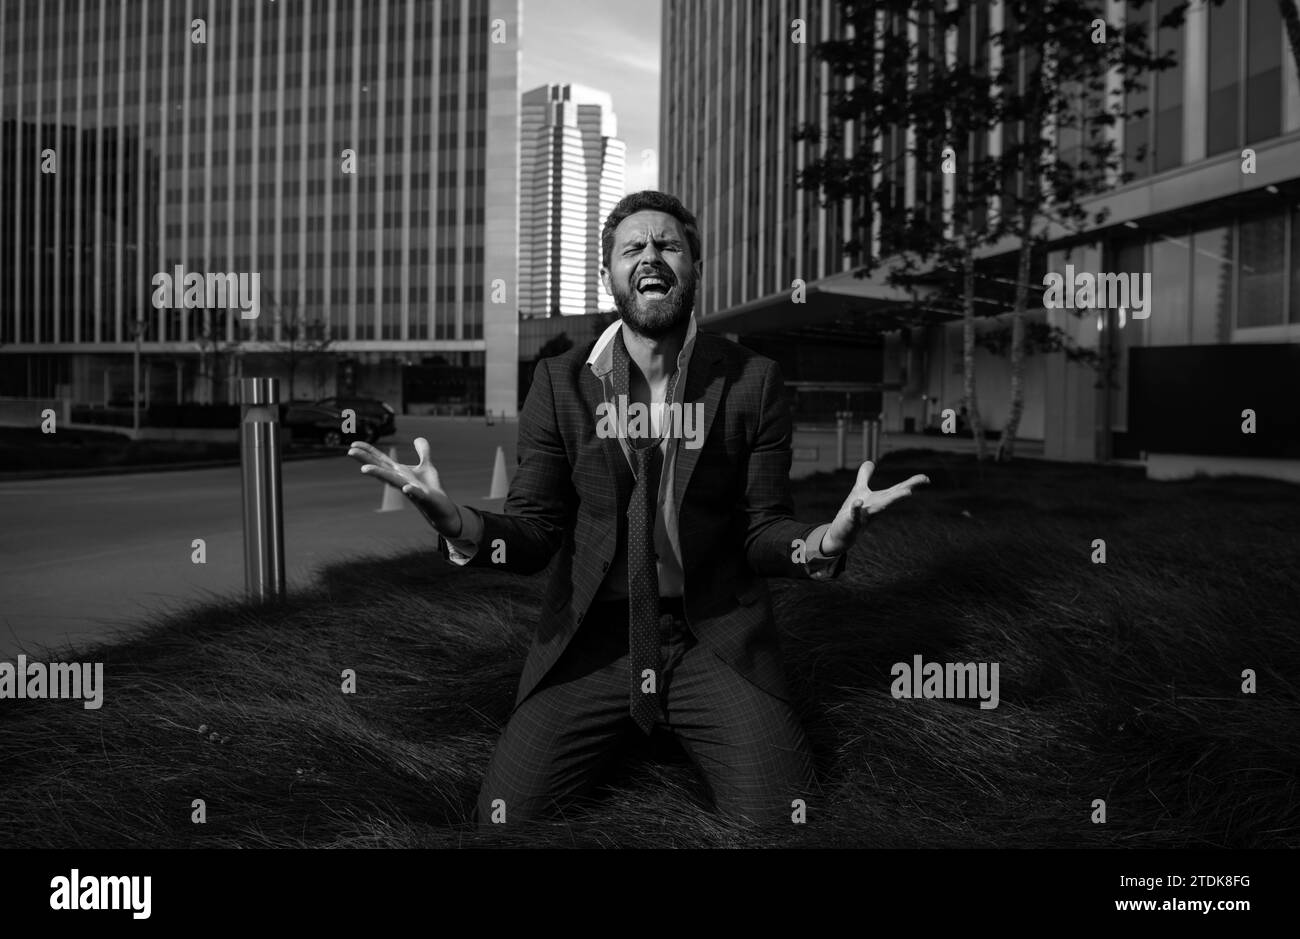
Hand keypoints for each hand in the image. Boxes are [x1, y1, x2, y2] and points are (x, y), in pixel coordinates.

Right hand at [347, 438, 462, 535]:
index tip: (353, 444)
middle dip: (366, 460)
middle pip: (381, 469)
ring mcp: (411, 490)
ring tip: (364, 469)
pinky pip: (416, 493)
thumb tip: (418, 438)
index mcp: (400, 473)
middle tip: (350, 451)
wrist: (441, 509)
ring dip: (379, 475)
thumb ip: (423, 452)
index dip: (368, 451)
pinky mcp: (424, 498)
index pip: (381, 460)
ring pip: (393, 481)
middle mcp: (401, 480)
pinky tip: (406, 488)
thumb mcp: (427, 466)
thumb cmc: (431, 488)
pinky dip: (410, 490)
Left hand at [820, 461, 929, 554]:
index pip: (897, 490)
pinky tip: (858, 502)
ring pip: (880, 507)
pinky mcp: (852, 521)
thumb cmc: (853, 513)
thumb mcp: (859, 491)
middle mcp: (876, 507)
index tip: (926, 478)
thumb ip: (864, 476)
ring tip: (908, 493)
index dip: (911, 484)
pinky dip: (857, 508)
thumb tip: (870, 461)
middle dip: (906, 489)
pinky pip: (855, 514)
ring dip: (893, 499)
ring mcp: (865, 515)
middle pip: (893, 497)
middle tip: (922, 482)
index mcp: (879, 500)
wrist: (841, 534)